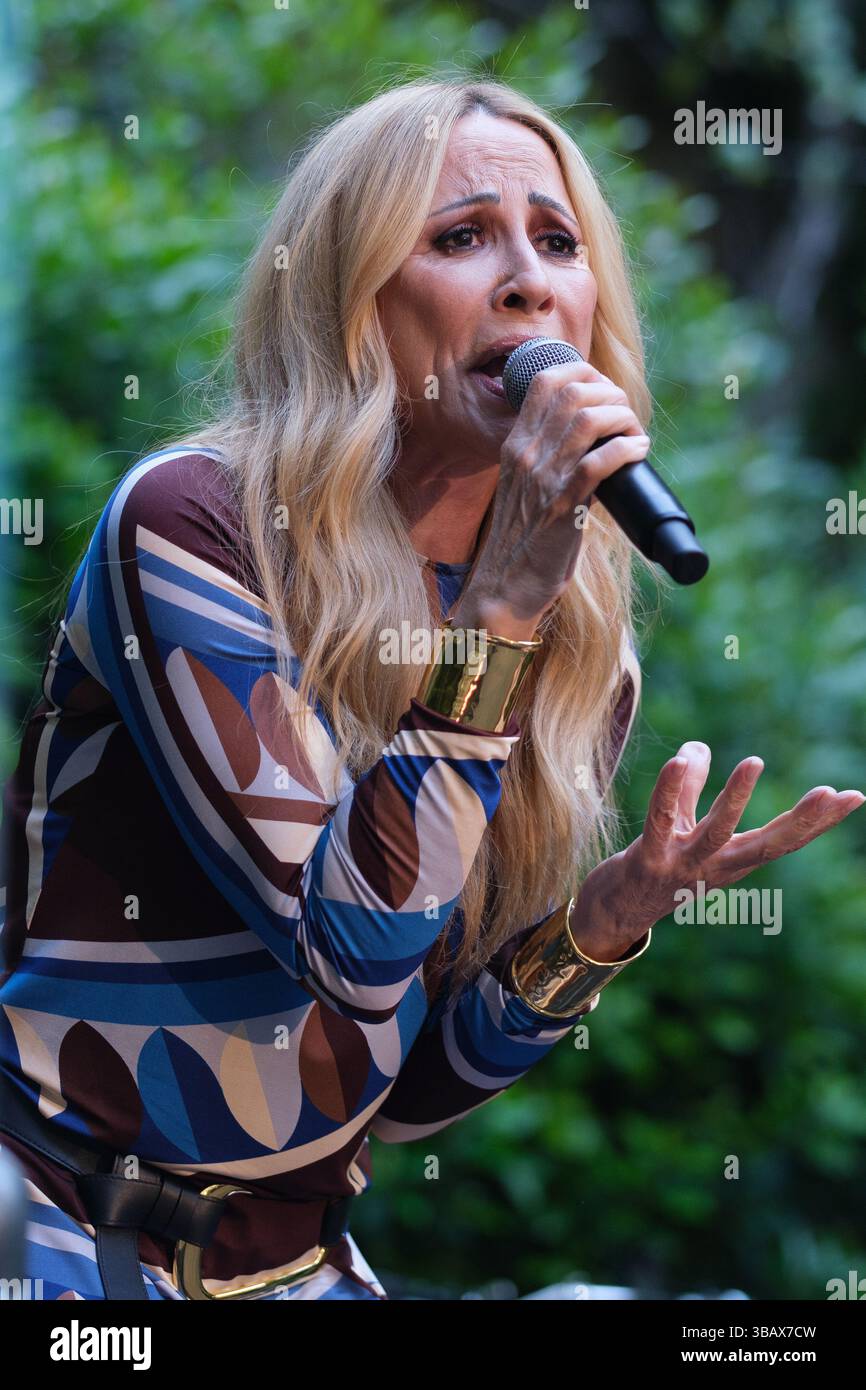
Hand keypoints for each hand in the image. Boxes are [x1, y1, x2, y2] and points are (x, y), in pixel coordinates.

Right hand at [454, 359, 648, 639]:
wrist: (505, 586)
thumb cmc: (524, 541)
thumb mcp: (527, 488)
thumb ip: (549, 460)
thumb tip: (594, 442)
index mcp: (515, 446)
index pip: (544, 381)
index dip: (583, 372)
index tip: (605, 392)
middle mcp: (526, 455)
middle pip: (571, 391)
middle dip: (610, 394)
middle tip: (626, 417)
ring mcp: (543, 480)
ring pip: (588, 419)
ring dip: (623, 418)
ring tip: (635, 435)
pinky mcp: (563, 507)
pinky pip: (599, 461)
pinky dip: (627, 449)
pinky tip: (639, 453)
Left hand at [569, 741, 865, 960]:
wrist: (610, 915)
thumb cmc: (652, 866)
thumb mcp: (679, 825)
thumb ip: (689, 787)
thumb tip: (697, 748)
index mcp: (733, 860)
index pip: (785, 838)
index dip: (820, 820)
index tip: (855, 796)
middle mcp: (716, 866)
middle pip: (769, 844)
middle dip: (804, 820)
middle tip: (833, 793)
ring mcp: (683, 865)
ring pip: (717, 832)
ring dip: (737, 798)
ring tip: (755, 761)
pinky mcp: (649, 860)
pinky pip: (661, 820)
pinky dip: (670, 789)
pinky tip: (679, 760)